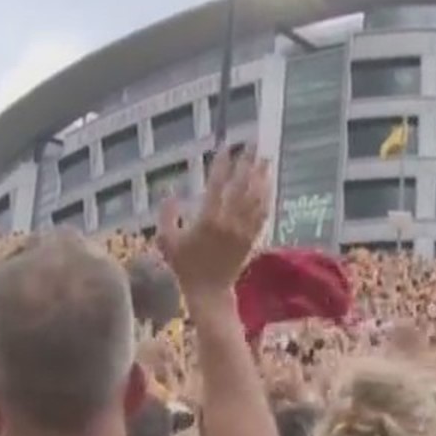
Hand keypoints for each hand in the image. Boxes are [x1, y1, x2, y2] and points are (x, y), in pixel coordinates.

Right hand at [155, 148, 271, 294]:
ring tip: (265, 159)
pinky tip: (269, 185)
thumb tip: (169, 192)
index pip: (217, 184)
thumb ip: (167, 215)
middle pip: (241, 186)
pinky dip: (266, 197)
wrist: (209, 291)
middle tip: (254, 144)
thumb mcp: (167, 240)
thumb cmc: (185, 266)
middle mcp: (228, 222)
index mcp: (207, 219)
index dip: (222, 164)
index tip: (226, 148)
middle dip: (247, 163)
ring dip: (261, 177)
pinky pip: (262, 214)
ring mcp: (243, 230)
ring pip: (256, 198)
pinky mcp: (252, 238)